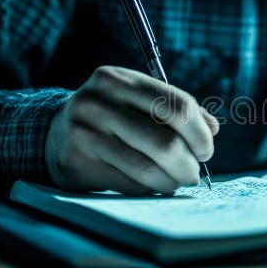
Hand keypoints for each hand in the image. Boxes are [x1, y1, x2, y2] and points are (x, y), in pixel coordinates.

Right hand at [45, 66, 218, 194]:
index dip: (199, 133)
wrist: (55, 132)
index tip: (206, 150)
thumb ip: (175, 108)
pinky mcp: (77, 162)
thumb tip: (212, 128)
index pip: (176, 106)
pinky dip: (149, 188)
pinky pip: (129, 183)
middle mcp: (98, 103)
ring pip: (148, 168)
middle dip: (190, 164)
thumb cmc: (112, 114)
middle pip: (166, 143)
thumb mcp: (138, 99)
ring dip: (172, 181)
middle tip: (194, 172)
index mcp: (118, 79)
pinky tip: (152, 184)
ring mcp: (84, 133)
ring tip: (178, 181)